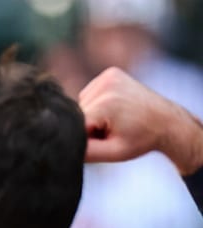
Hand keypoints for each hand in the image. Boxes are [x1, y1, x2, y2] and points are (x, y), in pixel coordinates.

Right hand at [80, 66, 202, 173]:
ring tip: (114, 120)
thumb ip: (85, 152)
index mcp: (106, 104)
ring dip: (92, 115)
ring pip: (81, 103)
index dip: (86, 137)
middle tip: (111, 131)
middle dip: (88, 125)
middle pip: (77, 113)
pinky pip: (89, 93)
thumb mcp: (113, 153)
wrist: (167, 122)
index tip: (104, 140)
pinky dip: (96, 103)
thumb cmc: (142, 139)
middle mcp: (106, 85)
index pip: (75, 125)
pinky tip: (114, 109)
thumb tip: (62, 146)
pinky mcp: (111, 72)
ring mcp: (109, 75)